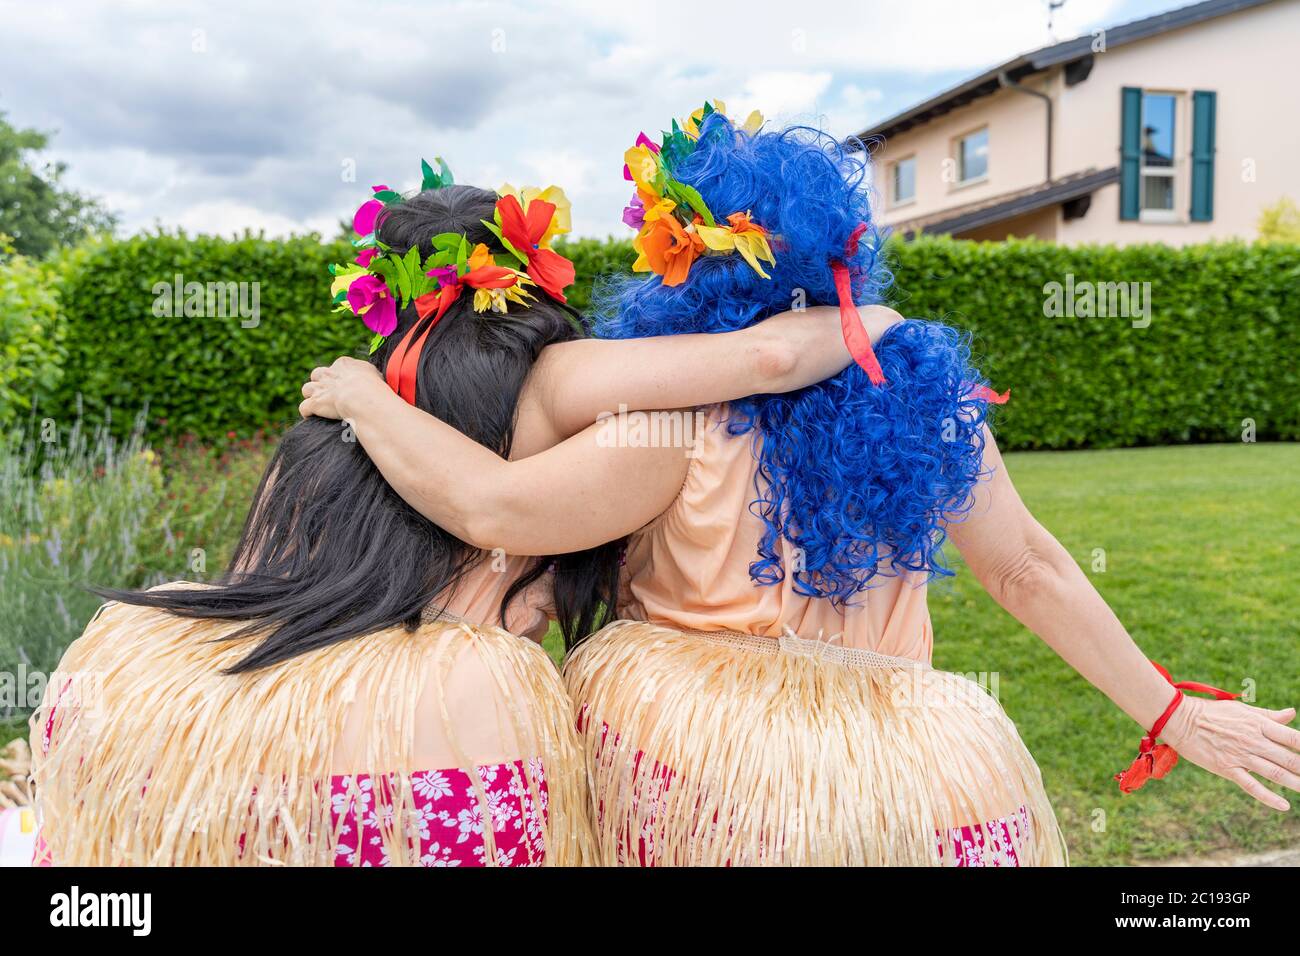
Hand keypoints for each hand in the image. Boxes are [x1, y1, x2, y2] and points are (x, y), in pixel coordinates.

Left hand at [299, 356, 387, 420]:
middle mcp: (328, 374)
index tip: (346, 385)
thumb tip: (371, 378)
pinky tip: (313, 417)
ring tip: (320, 406)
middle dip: (320, 383)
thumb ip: (367, 373)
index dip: (339, 376)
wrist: (362, 398)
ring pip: (307, 389)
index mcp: (343, 364)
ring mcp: (320, 388)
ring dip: (311, 396)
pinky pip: (304, 407)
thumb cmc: (372, 386)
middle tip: (330, 394)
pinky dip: (307, 412)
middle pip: (317, 374)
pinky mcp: (314, 403)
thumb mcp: (374, 372)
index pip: (336, 367)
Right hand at [1161, 696, 1299, 810]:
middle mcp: (1254, 741)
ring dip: (1297, 784)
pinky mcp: (1227, 768)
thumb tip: (1291, 713)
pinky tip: (1284, 806)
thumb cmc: (1210, 712)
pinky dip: (1269, 797)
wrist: (1178, 718)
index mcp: (1259, 724)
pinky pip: (1252, 786)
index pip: (1293, 738)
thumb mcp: (1242, 710)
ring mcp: (1241, 756)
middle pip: (1289, 759)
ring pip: (1276, 774)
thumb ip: (1268, 716)